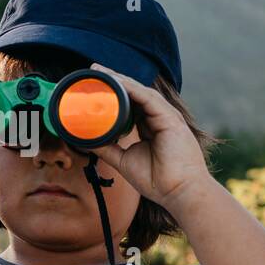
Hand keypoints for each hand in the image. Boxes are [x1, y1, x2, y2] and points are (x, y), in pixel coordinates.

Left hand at [86, 63, 212, 213]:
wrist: (179, 193)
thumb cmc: (158, 181)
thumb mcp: (124, 160)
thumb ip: (107, 149)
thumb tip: (86, 140)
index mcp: (151, 126)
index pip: (131, 103)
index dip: (114, 93)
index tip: (95, 85)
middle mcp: (159, 118)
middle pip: (135, 93)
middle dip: (115, 80)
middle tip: (94, 71)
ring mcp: (166, 116)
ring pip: (141, 91)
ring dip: (121, 80)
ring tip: (102, 72)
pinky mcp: (170, 118)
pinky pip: (148, 98)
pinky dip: (132, 89)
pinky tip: (118, 82)